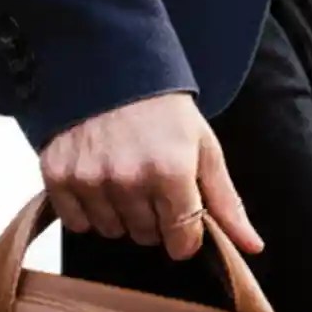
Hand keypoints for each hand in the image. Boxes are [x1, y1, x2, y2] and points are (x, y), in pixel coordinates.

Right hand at [39, 93, 263, 259]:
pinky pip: (77, 223)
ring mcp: (90, 179)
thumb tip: (252, 247)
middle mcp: (129, 180)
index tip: (184, 220)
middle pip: (146, 236)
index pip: (182, 241)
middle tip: (152, 183)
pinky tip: (97, 182)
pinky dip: (88, 211)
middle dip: (154, 218)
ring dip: (120, 215)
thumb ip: (226, 202)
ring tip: (123, 178)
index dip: (186, 236)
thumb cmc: (163, 109)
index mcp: (171, 172)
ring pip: (112, 231)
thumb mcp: (204, 148)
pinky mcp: (59, 176)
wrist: (109, 65)